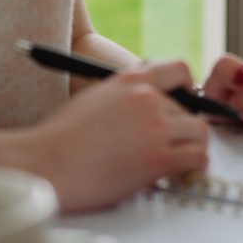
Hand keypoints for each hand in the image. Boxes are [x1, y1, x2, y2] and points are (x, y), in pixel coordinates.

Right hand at [31, 60, 208, 211]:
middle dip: (180, 127)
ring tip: (177, 159)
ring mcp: (155, 128)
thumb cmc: (58, 139)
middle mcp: (147, 99)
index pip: (179, 69)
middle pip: (189, 108)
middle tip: (168, 145)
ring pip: (199, 132)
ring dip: (191, 146)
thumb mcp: (94, 98)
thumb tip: (146, 102)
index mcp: (130, 81)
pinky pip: (197, 157)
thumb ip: (124, 95)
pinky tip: (179, 173)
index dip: (188, 88)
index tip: (186, 102)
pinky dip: (194, 166)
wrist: (43, 166)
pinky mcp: (158, 158)